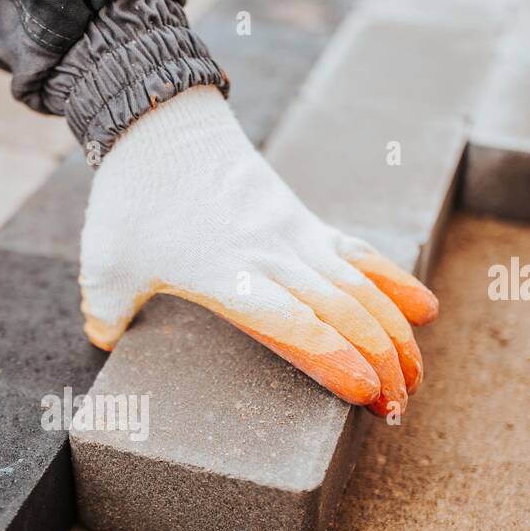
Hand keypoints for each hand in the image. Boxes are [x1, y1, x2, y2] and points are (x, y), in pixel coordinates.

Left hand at [79, 87, 438, 416]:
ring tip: (417, 378)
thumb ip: (106, 310)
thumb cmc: (132, 197)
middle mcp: (270, 254)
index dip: (333, 359)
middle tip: (401, 410)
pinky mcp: (303, 220)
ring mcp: (293, 234)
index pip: (293, 323)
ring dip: (395, 333)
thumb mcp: (104, 262)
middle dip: (380, 363)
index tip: (367, 392)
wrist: (162, 121)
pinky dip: (394, 282)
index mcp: (225, 272)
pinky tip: (425, 310)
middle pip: (341, 312)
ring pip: (360, 287)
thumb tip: (104, 340)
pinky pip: (358, 254)